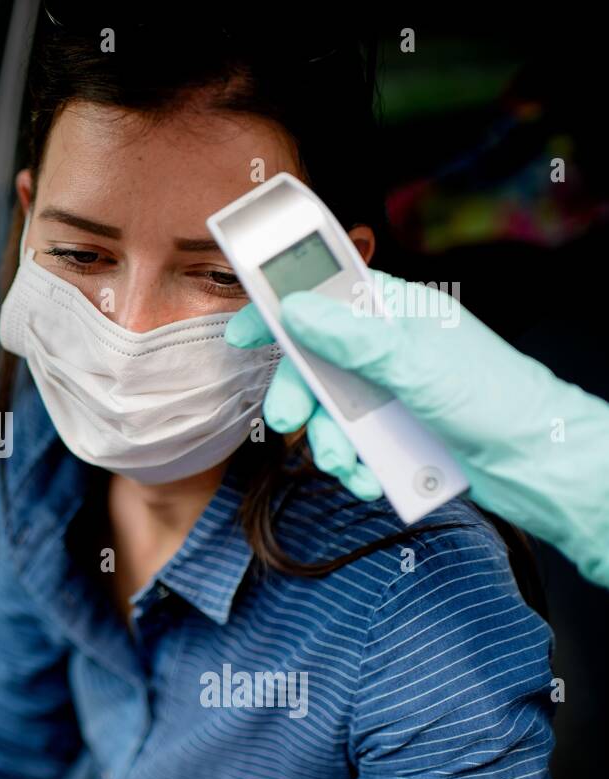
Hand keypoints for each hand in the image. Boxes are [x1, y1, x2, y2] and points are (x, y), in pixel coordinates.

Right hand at [226, 269, 608, 584]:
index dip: (278, 309)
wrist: (540, 465)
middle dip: (298, 396)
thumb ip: (351, 338)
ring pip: (328, 411)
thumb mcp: (416, 364)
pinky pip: (351, 445)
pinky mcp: (393, 432)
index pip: (323, 295)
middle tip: (289, 420)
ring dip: (326, 443)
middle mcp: (386, 349)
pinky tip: (368, 480)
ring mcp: (388, 392)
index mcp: (395, 313)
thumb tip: (295, 308)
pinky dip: (352, 466)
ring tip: (345, 466)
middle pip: (314, 363)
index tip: (242, 333)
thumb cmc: (497, 399)